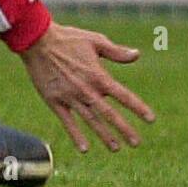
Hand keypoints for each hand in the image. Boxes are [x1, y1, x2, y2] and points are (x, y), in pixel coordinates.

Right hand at [19, 21, 154, 152]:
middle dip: (124, 129)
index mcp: (98, 76)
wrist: (36, 40)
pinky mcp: (54, 100)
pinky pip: (67, 121)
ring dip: (104, 135)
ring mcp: (70, 97)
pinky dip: (76, 135)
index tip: (151, 119)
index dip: (138, 108)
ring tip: (116, 148)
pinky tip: (84, 148)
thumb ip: (116, 52)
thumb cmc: (67, 38)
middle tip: (136, 143)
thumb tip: (137, 55)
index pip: (123, 96)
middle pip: (109, 114)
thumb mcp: (95, 41)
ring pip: (90, 120)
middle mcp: (86, 90)